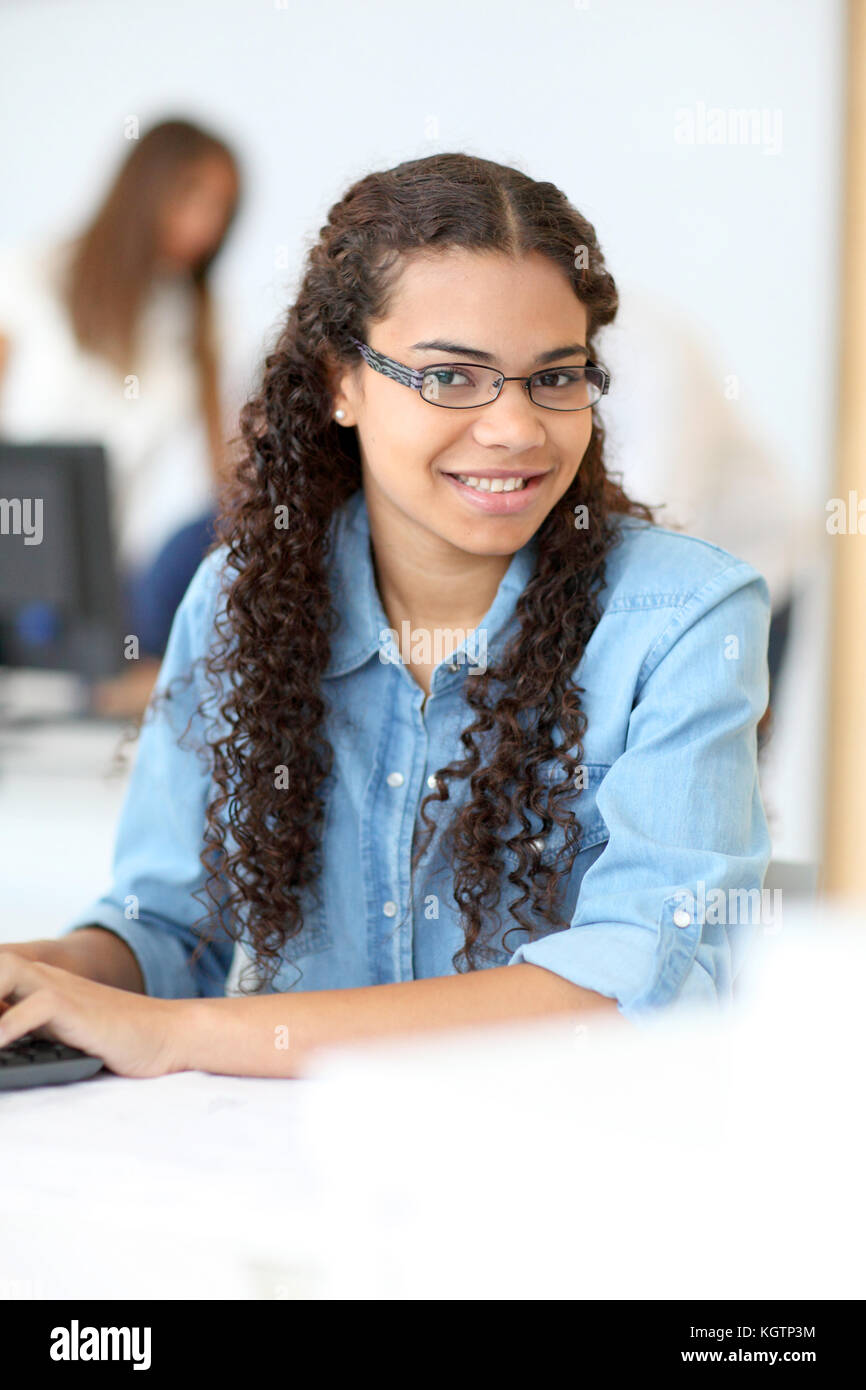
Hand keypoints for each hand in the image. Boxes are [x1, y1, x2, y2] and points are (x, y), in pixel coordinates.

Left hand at [0, 953, 184, 1078]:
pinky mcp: (78, 1008)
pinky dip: (9, 1026)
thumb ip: (21, 1032)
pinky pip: (37, 1007)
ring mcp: (60, 989)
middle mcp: (42, 979)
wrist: (163, 1034)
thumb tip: (0, 1041)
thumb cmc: (112, 1039)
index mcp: (32, 984)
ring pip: (6, 971)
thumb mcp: (56, 1036)